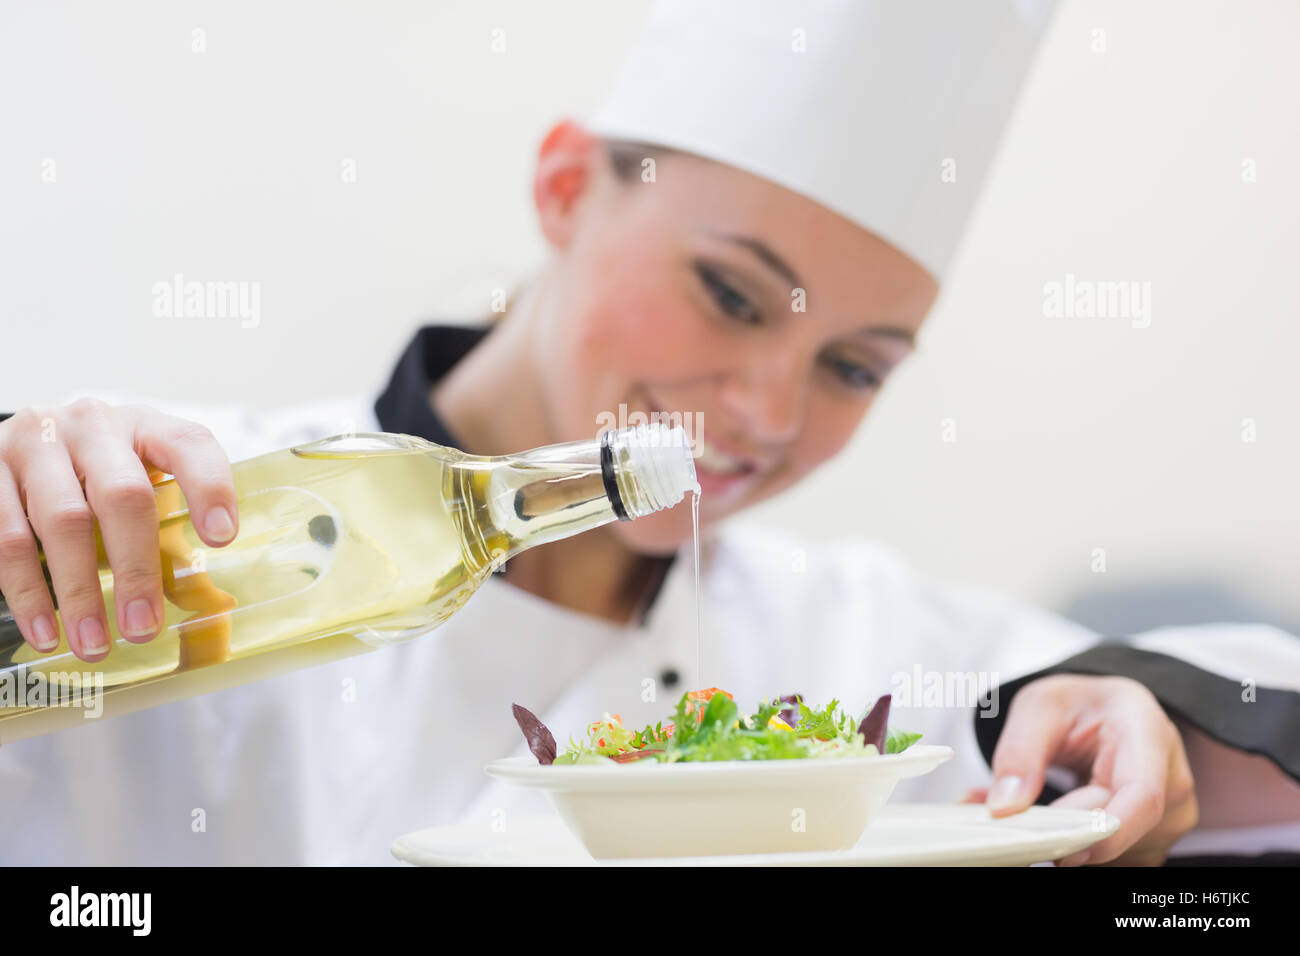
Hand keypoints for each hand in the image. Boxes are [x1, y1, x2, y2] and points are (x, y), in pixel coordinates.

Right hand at [0, 399, 237, 660]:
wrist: (29, 439)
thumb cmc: (101, 470)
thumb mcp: (139, 478)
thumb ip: (169, 524)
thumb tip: (206, 602)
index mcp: (144, 425)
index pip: (188, 444)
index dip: (210, 487)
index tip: (222, 538)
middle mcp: (91, 425)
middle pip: (122, 494)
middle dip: (136, 567)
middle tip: (142, 627)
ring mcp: (34, 445)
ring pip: (61, 520)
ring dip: (78, 592)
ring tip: (94, 644)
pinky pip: (5, 538)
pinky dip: (27, 593)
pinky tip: (45, 631)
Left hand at [962, 674, 1197, 865]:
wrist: (1099, 709)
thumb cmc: (1077, 704)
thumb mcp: (1038, 708)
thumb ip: (1019, 753)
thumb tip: (1005, 807)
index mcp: (1146, 730)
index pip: (1143, 794)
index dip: (1104, 829)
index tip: (1061, 847)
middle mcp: (1171, 775)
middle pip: (1130, 829)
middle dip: (1073, 835)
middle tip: (1022, 827)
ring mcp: (1171, 812)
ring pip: (1124, 851)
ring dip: (1075, 842)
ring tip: (1040, 813)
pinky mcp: (1156, 837)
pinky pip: (1120, 858)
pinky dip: (1083, 849)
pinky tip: (1059, 825)